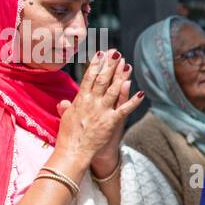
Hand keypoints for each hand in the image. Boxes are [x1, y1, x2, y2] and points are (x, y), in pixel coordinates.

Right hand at [55, 49, 142, 175]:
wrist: (73, 151)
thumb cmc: (68, 136)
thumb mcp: (66, 118)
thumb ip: (67, 108)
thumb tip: (64, 101)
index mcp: (80, 100)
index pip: (88, 78)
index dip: (96, 64)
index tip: (101, 53)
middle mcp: (91, 103)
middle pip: (101, 80)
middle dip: (109, 65)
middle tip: (116, 52)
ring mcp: (102, 112)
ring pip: (112, 90)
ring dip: (121, 76)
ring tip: (127, 64)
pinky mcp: (111, 122)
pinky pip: (124, 109)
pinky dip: (133, 101)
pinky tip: (141, 92)